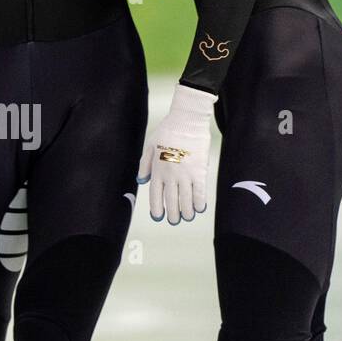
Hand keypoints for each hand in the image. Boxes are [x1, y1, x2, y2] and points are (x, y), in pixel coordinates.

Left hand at [137, 83, 216, 224]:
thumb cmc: (168, 130)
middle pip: (171, 201)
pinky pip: (200, 192)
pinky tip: (199, 209)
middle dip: (173, 214)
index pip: (155, 195)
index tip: (158, 217)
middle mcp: (170, 175)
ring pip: (186, 200)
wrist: (187, 120)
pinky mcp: (199, 171)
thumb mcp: (150, 146)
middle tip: (175, 220)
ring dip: (186, 212)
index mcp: (157, 170)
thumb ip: (145, 164)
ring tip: (187, 217)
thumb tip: (141, 180)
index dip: (156, 209)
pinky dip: (199, 203)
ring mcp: (185, 174)